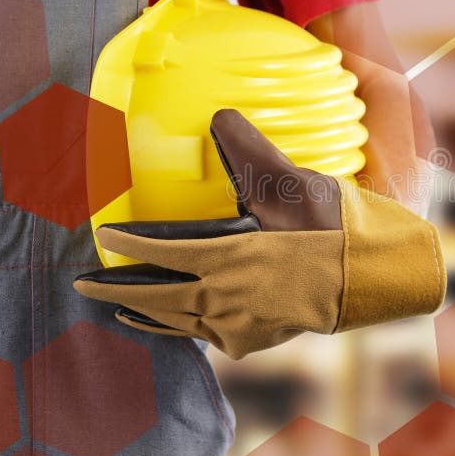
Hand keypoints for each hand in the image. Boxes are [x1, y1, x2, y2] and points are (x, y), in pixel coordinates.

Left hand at [74, 110, 445, 358]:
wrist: (372, 279)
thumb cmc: (335, 231)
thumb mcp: (296, 184)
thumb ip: (251, 152)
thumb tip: (220, 116)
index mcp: (232, 259)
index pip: (163, 254)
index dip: (128, 248)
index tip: (102, 240)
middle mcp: (227, 297)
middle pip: (156, 298)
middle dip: (114, 291)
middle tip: (82, 285)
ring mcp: (239, 324)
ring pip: (176, 323)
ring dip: (142, 315)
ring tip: (117, 308)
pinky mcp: (254, 339)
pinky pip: (203, 336)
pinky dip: (178, 329)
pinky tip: (171, 325)